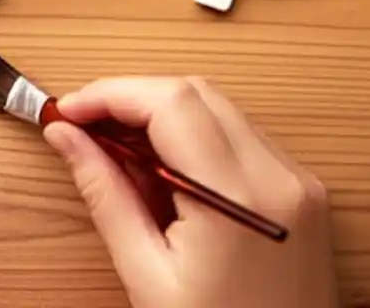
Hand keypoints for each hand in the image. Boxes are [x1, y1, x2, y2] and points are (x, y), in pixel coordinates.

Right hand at [44, 77, 337, 307]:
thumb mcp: (147, 275)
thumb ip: (106, 195)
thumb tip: (65, 137)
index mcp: (238, 199)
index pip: (170, 102)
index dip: (111, 94)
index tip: (68, 112)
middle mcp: (279, 177)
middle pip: (195, 92)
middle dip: (132, 99)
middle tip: (83, 129)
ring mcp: (298, 181)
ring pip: (219, 109)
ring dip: (163, 116)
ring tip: (117, 156)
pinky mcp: (304, 191)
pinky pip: (242, 138)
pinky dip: (196, 138)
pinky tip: (163, 172)